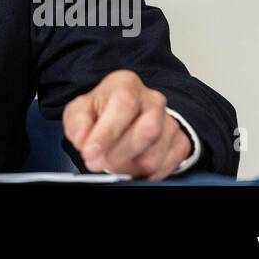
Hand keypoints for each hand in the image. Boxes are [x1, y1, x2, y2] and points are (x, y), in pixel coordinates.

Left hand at [62, 69, 190, 180]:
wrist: (124, 117)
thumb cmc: (102, 111)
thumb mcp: (81, 110)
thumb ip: (78, 122)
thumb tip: (81, 138)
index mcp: (127, 84)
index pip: (123, 104)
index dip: (106, 132)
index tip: (89, 151)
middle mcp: (153, 100)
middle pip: (147, 130)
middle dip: (118, 154)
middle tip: (97, 164)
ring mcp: (169, 121)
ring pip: (154, 154)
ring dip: (128, 166)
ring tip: (111, 163)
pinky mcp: (180, 141)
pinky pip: (166, 166)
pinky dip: (145, 174)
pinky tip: (129, 166)